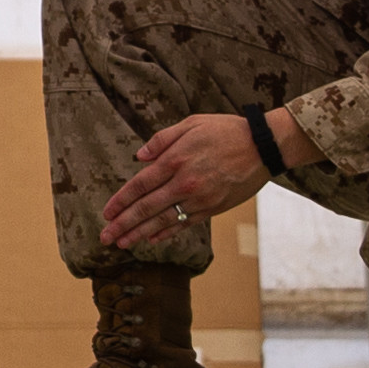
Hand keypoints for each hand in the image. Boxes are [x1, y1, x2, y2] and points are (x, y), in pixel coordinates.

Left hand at [97, 110, 303, 251]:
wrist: (262, 146)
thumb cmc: (225, 131)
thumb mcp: (191, 124)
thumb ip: (162, 140)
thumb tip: (139, 157)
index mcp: (175, 160)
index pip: (139, 185)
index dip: (121, 201)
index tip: (106, 213)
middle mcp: (184, 183)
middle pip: (146, 208)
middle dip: (123, 224)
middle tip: (105, 237)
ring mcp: (199, 199)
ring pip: (162, 221)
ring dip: (139, 234)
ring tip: (122, 243)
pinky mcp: (212, 208)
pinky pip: (184, 224)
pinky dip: (166, 233)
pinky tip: (152, 240)